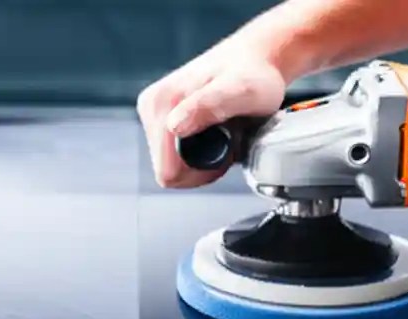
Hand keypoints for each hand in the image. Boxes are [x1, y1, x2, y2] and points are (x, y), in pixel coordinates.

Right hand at [137, 41, 287, 187]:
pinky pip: (174, 155)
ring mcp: (154, 112)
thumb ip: (208, 106)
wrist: (257, 58)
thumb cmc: (254, 74)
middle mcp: (151, 106)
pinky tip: (214, 134)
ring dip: (200, 159)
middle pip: (167, 169)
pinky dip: (197, 152)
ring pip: (171, 164)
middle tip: (228, 141)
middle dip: (200, 166)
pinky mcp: (162, 117)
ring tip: (223, 135)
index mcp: (160, 103)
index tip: (225, 152)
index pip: (167, 171)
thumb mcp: (241, 91)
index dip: (200, 172)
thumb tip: (174, 127)